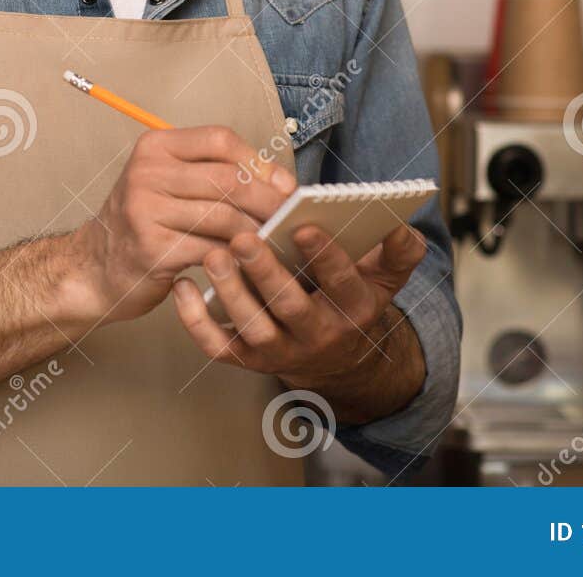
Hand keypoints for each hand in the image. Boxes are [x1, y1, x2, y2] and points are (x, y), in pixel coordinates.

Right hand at [69, 126, 295, 322]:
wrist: (93, 267)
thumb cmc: (143, 224)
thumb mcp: (169, 184)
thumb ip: (214, 174)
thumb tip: (279, 180)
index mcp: (155, 147)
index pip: (219, 140)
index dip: (258, 162)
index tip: (283, 185)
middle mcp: (146, 173)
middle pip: (227, 179)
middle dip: (267, 200)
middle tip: (291, 217)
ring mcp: (145, 211)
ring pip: (223, 217)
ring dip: (257, 232)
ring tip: (276, 242)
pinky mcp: (152, 249)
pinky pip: (211, 250)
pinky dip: (237, 258)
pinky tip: (250, 264)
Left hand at [170, 223, 428, 396]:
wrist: (336, 358)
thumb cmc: (352, 300)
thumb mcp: (384, 278)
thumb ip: (398, 251)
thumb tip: (401, 223)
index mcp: (353, 309)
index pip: (341, 284)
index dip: (324, 258)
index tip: (304, 227)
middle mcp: (317, 334)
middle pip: (290, 307)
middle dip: (266, 273)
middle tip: (243, 239)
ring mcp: (279, 350)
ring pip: (253, 328)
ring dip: (231, 293)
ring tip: (213, 255)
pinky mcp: (247, 359)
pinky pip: (218, 347)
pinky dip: (196, 322)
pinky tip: (181, 286)